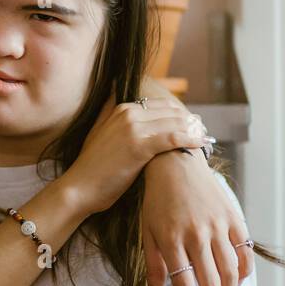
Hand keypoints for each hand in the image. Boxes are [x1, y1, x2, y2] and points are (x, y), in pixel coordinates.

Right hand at [62, 97, 207, 214]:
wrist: (80, 188)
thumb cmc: (93, 168)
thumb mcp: (99, 134)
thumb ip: (110, 115)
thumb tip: (117, 97)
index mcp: (121, 109)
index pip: (161, 105)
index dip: (179, 114)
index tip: (192, 123)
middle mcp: (128, 113)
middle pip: (171, 111)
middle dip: (190, 120)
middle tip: (203, 130)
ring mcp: (133, 128)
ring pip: (175, 123)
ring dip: (194, 129)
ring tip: (205, 138)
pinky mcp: (138, 146)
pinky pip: (173, 138)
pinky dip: (189, 140)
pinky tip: (200, 144)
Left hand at [142, 150, 253, 285]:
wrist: (176, 163)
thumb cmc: (157, 201)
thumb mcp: (148, 232)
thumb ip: (154, 267)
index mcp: (171, 241)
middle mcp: (196, 235)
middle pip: (211, 285)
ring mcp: (217, 226)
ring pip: (231, 273)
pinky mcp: (233, 218)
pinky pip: (245, 253)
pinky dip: (244, 272)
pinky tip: (236, 280)